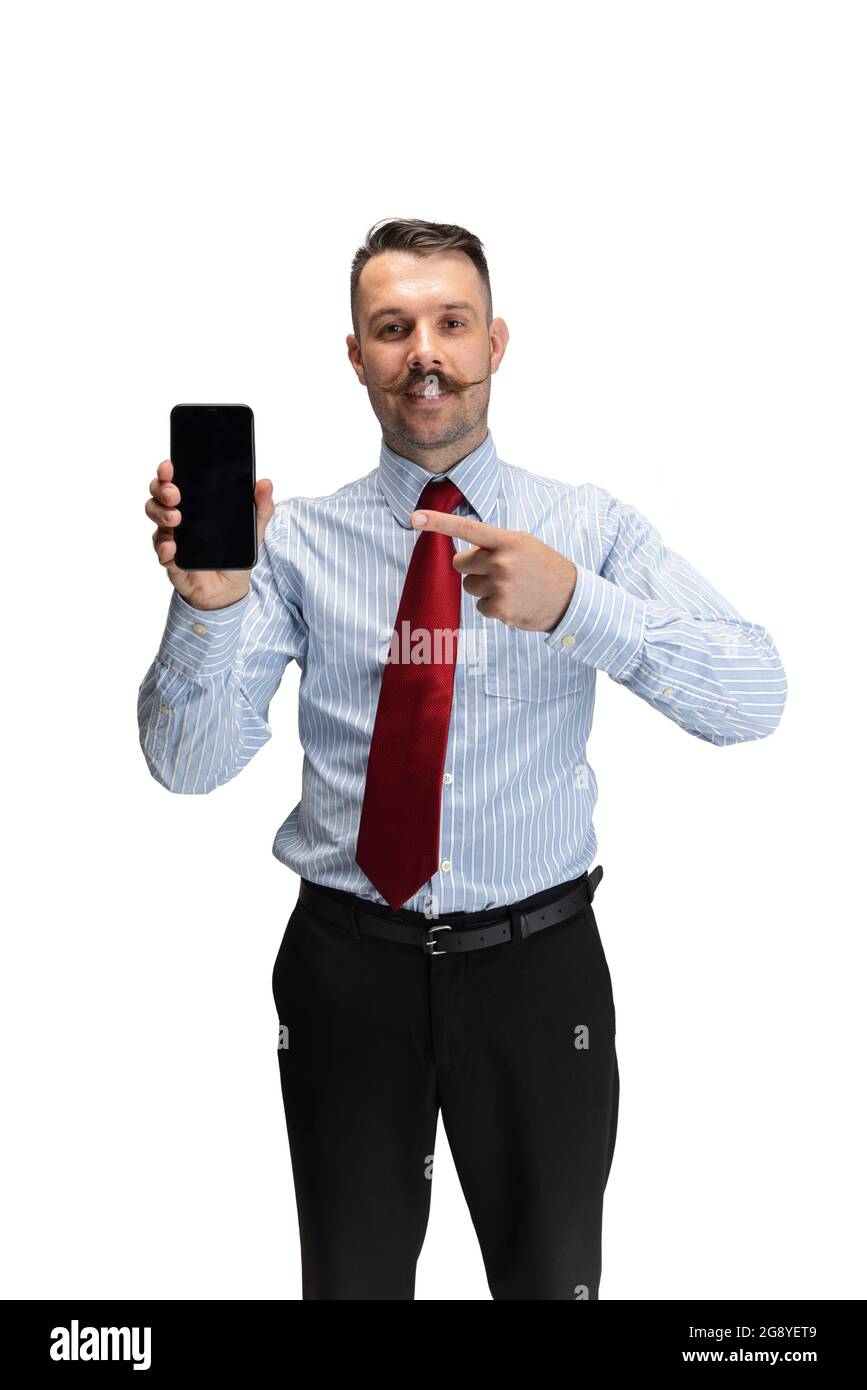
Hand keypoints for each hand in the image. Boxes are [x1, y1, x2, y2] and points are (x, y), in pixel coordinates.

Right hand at [146, 458, 274, 611]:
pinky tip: (171, 547)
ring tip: (176, 518)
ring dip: (161, 514)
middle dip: (162, 490)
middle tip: (175, 495)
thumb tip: (265, 483)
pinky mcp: (171, 560)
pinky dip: (164, 548)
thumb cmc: (233, 553)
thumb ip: (260, 507)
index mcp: (194, 504)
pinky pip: (162, 552)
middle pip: (157, 495)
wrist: (229, 589)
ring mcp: (171, 537)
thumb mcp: (253, 529)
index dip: (167, 471)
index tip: (169, 467)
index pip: (174, 480)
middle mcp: (177, 516)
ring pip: (154, 518)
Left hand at [410, 508, 577, 631]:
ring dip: (483, 588)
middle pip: (460, 563)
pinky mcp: (500, 609)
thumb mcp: (524, 544)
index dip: (438, 522)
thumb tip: (466, 547)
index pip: (467, 528)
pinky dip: (494, 607)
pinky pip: (480, 607)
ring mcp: (500, 586)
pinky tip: (514, 602)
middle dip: (472, 567)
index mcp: (507, 540)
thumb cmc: (544, 568)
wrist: (571, 598)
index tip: (415, 517)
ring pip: (469, 586)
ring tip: (510, 587)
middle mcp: (501, 561)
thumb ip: (496, 543)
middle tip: (496, 570)